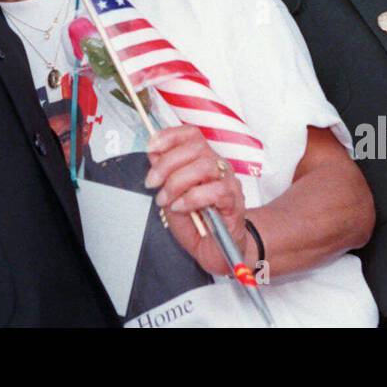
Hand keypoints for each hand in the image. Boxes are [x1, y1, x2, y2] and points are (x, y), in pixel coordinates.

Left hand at [145, 126, 247, 275]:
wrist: (217, 252)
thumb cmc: (198, 225)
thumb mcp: (172, 198)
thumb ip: (165, 177)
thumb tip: (154, 155)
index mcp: (203, 160)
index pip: (191, 135)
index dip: (170, 136)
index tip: (151, 148)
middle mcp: (218, 167)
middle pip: (195, 147)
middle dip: (167, 163)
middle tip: (152, 182)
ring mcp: (229, 183)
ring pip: (205, 166)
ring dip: (178, 182)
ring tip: (165, 199)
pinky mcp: (235, 202)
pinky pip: (216, 191)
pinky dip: (193, 198)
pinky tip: (181, 207)